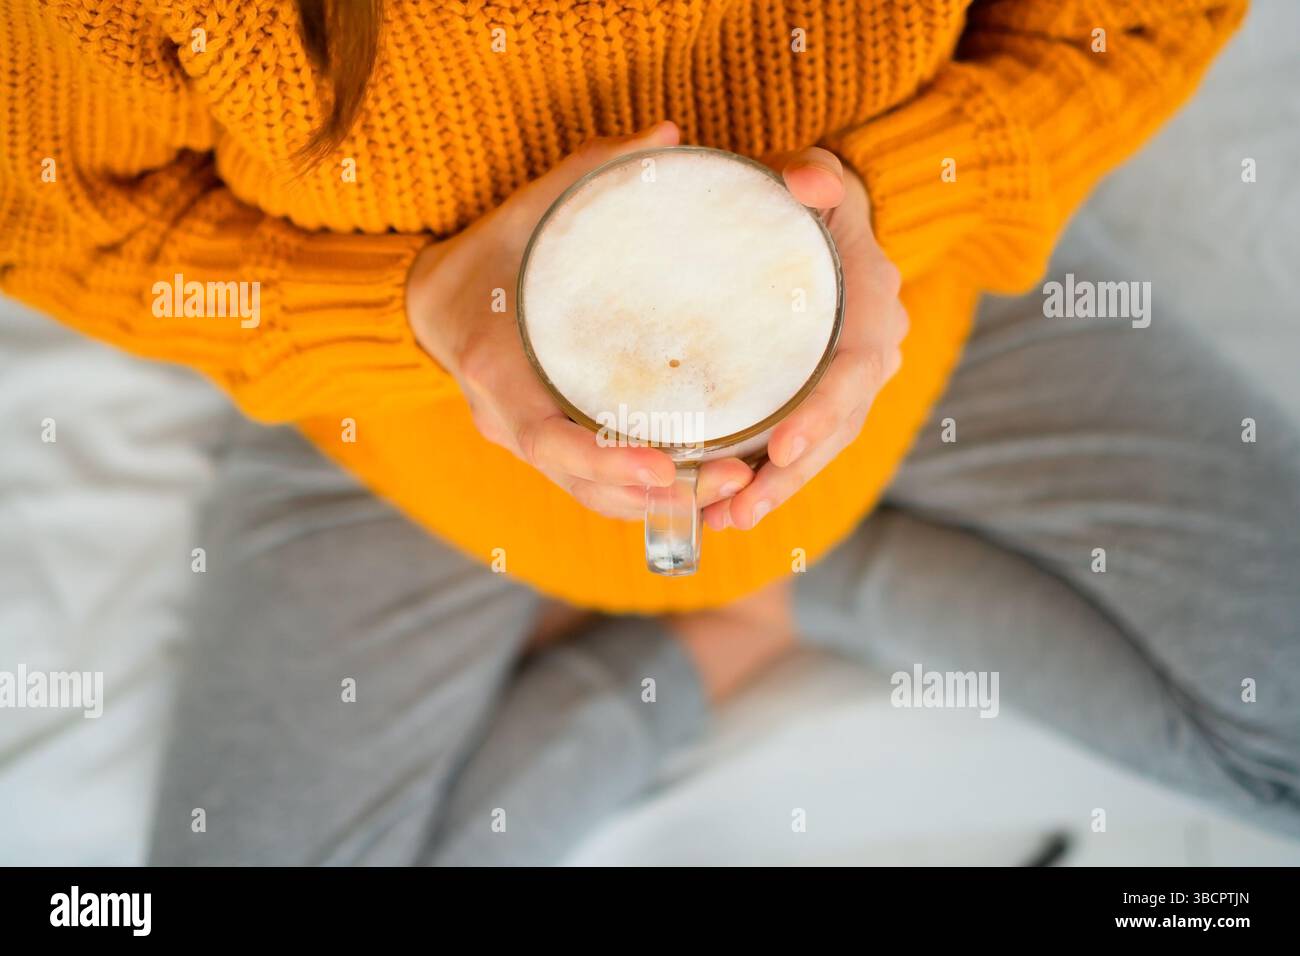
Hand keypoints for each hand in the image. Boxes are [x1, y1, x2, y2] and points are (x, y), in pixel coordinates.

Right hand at [405, 122, 754, 519]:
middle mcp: (504, 421)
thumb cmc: (485, 255)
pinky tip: (698, 486)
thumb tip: (671, 136)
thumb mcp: (529, 209)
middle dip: (657, 493)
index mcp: (495, 370)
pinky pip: (590, 488)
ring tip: (732, 485)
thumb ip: (592, 173)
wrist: (426, 303)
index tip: (664, 466)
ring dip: (659, 505)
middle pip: (582, 484)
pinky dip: (640, 496)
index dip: (605, 461)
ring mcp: (520, 443)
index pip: (545, 438)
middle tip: (733, 477)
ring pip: (590, 497)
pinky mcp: (541, 449)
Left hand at [701, 149, 907, 531]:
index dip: (822, 412)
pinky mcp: (824, 397)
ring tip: (727, 524)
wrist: (829, 218)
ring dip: (778, 491)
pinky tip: (728, 511)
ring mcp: (850, 381)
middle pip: (840, 427)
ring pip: (823, 449)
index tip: (779, 448)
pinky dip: (771, 480)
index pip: (855, 369)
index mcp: (873, 305)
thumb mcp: (819, 173)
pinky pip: (806, 446)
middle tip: (741, 511)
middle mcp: (872, 352)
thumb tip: (805, 182)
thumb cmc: (811, 196)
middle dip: (794, 475)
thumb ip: (817, 173)